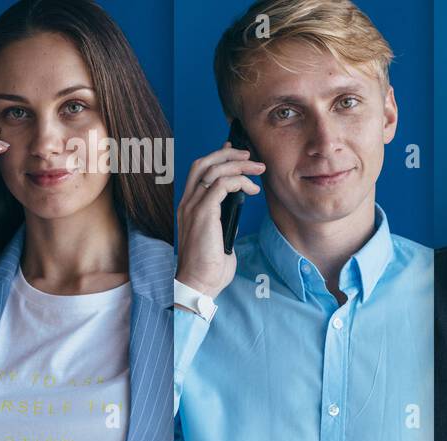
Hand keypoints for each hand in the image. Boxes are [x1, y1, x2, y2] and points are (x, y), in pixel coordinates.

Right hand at [175, 141, 263, 297]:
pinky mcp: (203, 213)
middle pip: (203, 163)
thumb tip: (236, 204)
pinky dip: (239, 181)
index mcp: (189, 206)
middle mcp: (188, 203)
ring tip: (258, 170)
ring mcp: (193, 206)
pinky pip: (220, 185)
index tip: (236, 151)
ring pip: (213, 170)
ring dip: (239, 166)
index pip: (199, 171)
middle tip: (250, 156)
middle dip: (229, 155)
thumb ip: (224, 217)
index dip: (217, 157)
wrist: (200, 283)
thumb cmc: (210, 265)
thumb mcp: (219, 235)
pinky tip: (252, 189)